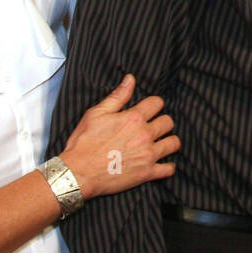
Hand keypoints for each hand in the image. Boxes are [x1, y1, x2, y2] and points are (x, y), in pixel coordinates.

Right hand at [60, 74, 177, 198]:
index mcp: (133, 118)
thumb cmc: (84, 143)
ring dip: (169, 141)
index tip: (150, 109)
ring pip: (174, 143)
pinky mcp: (147, 173)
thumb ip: (117, 96)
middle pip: (168, 122)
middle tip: (155, 126)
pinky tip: (162, 164)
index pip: (157, 103)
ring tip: (161, 142)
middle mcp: (145, 135)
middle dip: (163, 122)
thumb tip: (130, 79)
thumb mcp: (96, 114)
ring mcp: (148, 154)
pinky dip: (168, 166)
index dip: (154, 104)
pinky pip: (169, 169)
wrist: (77, 173)